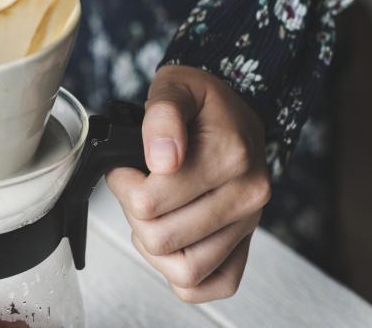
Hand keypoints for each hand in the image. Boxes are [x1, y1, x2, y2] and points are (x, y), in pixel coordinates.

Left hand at [105, 65, 270, 302]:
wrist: (236, 113)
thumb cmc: (202, 103)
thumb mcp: (175, 86)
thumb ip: (162, 114)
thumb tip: (162, 158)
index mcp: (230, 155)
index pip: (148, 201)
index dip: (122, 183)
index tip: (124, 167)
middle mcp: (247, 195)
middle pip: (161, 238)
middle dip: (134, 213)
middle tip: (137, 187)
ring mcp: (249, 225)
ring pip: (185, 270)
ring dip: (155, 245)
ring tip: (154, 212)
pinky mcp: (245, 246)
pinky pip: (211, 286)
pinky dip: (182, 273)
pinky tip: (172, 240)